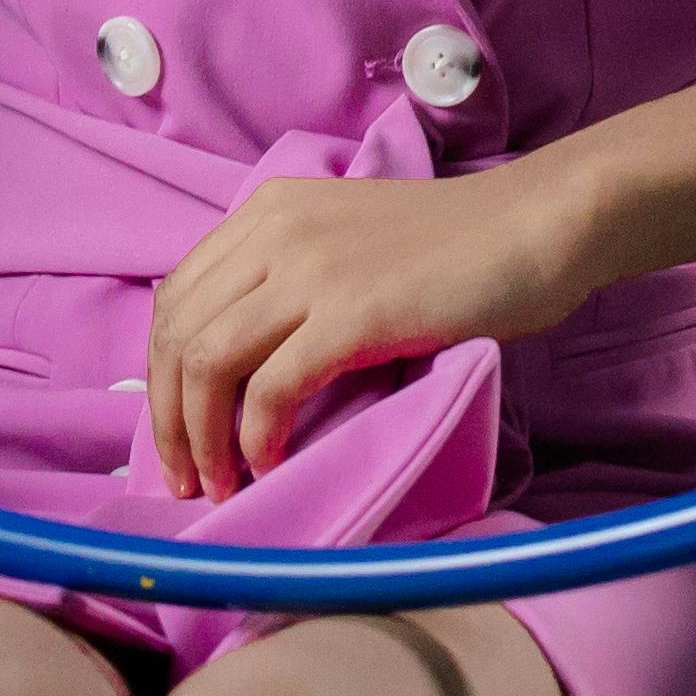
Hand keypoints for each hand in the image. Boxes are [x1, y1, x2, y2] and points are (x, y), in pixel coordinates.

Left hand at [140, 162, 608, 499]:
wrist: (536, 225)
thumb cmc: (456, 249)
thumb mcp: (348, 246)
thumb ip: (290, 284)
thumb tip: (235, 371)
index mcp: (268, 210)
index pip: (175, 299)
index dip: (159, 378)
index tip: (177, 437)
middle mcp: (276, 230)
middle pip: (177, 335)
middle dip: (167, 420)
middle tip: (187, 479)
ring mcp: (312, 268)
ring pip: (207, 363)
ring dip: (202, 439)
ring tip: (222, 484)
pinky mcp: (353, 311)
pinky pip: (272, 387)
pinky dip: (256, 437)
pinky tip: (271, 463)